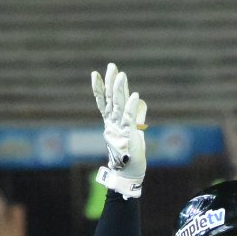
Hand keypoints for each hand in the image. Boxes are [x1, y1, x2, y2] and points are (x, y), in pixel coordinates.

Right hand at [90, 62, 147, 198]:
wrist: (130, 169)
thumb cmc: (131, 150)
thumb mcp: (135, 128)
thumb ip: (137, 114)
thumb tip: (141, 101)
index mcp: (111, 120)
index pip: (103, 100)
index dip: (99, 87)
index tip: (95, 73)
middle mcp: (113, 122)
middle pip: (110, 98)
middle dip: (110, 82)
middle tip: (111, 66)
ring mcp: (119, 127)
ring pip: (118, 105)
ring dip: (120, 90)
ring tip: (121, 75)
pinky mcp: (128, 134)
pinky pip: (130, 118)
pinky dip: (132, 106)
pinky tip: (135, 96)